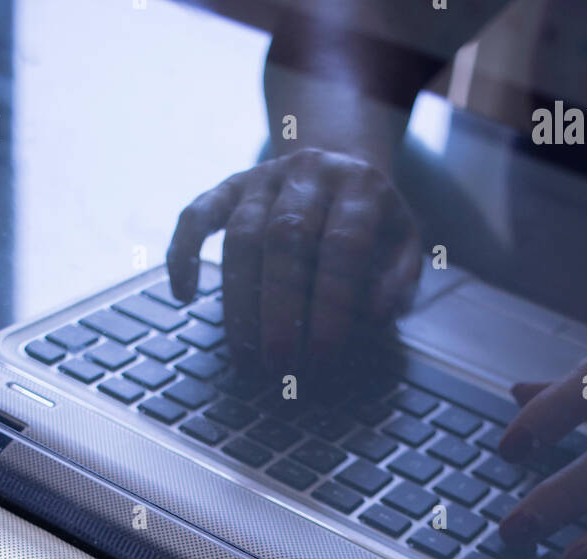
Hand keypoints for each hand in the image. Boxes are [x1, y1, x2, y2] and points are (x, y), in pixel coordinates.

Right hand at [167, 148, 420, 376]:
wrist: (339, 165)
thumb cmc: (372, 225)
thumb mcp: (403, 245)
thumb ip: (398, 280)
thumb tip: (374, 314)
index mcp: (359, 187)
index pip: (342, 245)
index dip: (330, 304)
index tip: (322, 357)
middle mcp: (309, 172)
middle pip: (284, 239)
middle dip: (279, 309)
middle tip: (279, 365)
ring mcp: (264, 177)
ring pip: (240, 234)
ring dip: (239, 301)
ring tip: (245, 356)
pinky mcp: (229, 185)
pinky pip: (196, 214)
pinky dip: (183, 252)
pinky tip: (183, 295)